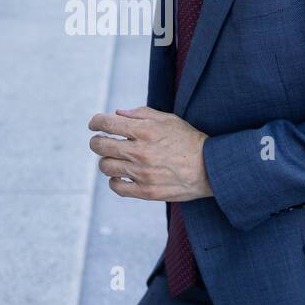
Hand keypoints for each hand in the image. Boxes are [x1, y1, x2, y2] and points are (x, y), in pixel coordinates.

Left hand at [88, 106, 212, 201]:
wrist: (210, 168)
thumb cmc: (189, 140)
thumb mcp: (168, 119)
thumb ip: (141, 114)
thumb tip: (117, 113)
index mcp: (144, 130)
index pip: (105, 123)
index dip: (95, 122)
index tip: (95, 124)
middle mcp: (139, 151)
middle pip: (100, 145)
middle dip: (96, 141)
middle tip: (101, 141)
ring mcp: (141, 173)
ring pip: (105, 166)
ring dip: (106, 160)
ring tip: (114, 158)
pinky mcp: (145, 191)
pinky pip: (116, 187)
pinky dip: (114, 180)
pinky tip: (120, 176)